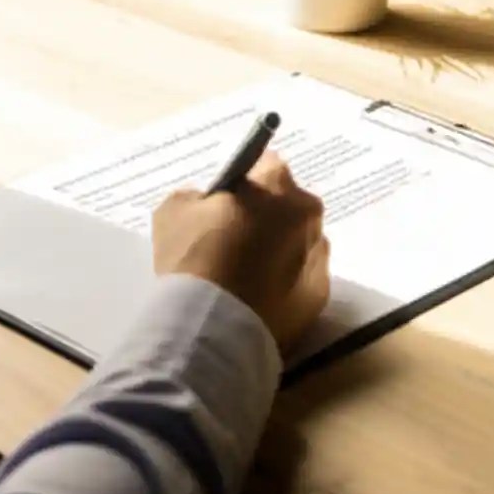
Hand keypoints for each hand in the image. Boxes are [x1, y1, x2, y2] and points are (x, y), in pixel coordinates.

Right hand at [153, 152, 330, 352]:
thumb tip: (207, 202)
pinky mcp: (320, 294)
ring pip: (300, 243)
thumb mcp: (173, 212)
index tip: (229, 201)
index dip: (246, 182)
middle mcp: (307, 214)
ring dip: (281, 250)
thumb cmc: (193, 259)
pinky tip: (260, 296)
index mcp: (276, 184)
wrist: (214, 327)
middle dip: (268, 216)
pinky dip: (287, 283)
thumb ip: (195, 197)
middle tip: (236, 239)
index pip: (267, 165)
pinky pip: (302, 279)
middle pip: (289, 206)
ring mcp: (318, 256)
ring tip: (247, 274)